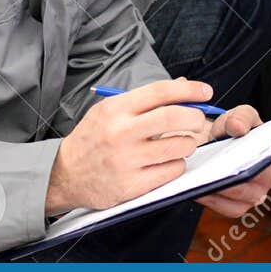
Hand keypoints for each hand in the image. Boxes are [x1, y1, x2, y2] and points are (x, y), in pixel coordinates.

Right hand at [46, 78, 214, 213]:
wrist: (65, 176)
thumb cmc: (92, 139)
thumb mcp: (110, 110)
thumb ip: (145, 99)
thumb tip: (183, 86)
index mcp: (116, 109)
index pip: (161, 92)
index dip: (189, 90)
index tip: (205, 92)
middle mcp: (121, 133)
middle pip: (174, 117)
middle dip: (195, 116)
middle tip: (199, 119)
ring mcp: (127, 161)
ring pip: (178, 146)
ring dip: (188, 143)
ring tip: (180, 143)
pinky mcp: (132, 185)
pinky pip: (171, 171)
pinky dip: (177, 164)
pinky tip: (167, 162)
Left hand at [196, 104, 270, 218]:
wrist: (216, 142)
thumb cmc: (230, 131)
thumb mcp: (239, 115)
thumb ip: (241, 117)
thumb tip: (237, 126)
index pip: (264, 164)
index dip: (248, 162)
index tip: (232, 157)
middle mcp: (267, 180)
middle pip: (248, 186)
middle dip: (227, 179)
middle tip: (209, 171)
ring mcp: (252, 196)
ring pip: (234, 201)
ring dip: (215, 190)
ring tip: (199, 179)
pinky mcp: (236, 208)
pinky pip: (222, 208)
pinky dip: (208, 198)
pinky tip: (197, 187)